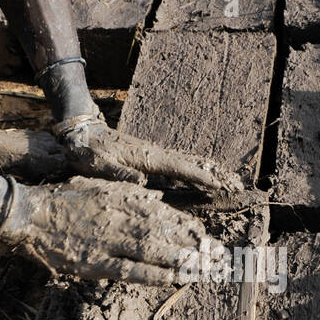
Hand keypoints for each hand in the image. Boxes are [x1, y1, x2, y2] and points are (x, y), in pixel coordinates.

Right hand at [0, 176, 211, 284]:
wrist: (30, 215)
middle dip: (193, 244)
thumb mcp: (100, 188)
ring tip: (205, 268)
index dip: (187, 225)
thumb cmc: (64, 201)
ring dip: (182, 260)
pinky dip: (154, 274)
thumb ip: (128, 193)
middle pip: (165, 232)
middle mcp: (119, 217)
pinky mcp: (96, 263)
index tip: (205, 235)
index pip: (163, 213)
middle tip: (216, 255)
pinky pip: (131, 270)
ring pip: (154, 251)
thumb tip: (157, 200)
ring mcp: (109, 241)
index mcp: (121, 199)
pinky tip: (174, 278)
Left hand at [53, 108, 242, 192]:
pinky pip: (178, 165)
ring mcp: (154, 155)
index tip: (219, 185)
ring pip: (187, 163)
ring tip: (229, 182)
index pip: (180, 168)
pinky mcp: (150, 157)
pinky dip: (194, 171)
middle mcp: (155, 154)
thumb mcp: (98, 165)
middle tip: (237, 185)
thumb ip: (118, 173)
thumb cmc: (88, 152)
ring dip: (209, 172)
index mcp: (147, 158)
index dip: (199, 177)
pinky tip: (201, 179)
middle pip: (191, 164)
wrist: (81, 133)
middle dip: (214, 174)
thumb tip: (139, 182)